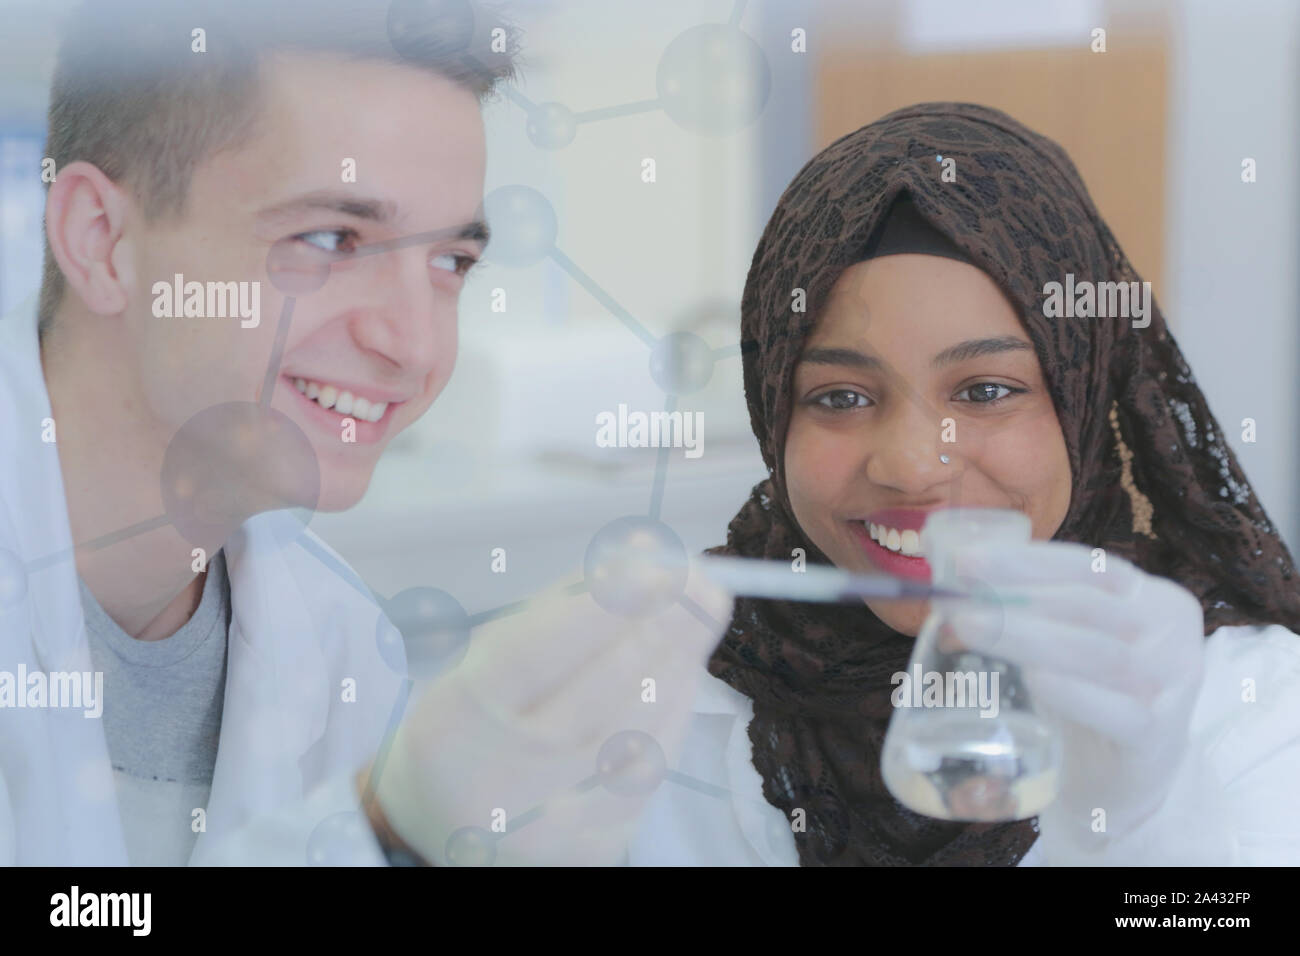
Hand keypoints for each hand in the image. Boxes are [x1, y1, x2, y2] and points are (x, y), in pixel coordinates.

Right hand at [369, 564, 731, 865]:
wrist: (441, 831)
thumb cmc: (470, 724)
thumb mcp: (483, 661)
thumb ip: (561, 609)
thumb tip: (641, 556)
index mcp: (453, 725)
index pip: (534, 655)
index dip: (601, 607)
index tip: (656, 566)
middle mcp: (499, 784)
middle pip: (599, 693)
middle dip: (663, 627)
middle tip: (706, 582)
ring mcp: (550, 827)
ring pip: (640, 733)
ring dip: (679, 666)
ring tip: (697, 617)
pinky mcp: (592, 850)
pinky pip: (650, 774)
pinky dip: (673, 715)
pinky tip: (682, 676)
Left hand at [941, 540, 1205, 849]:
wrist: (1115, 779)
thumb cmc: (1081, 694)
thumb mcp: (1057, 638)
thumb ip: (1020, 603)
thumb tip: (944, 564)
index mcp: (1149, 596)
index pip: (1088, 567)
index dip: (1026, 561)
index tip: (965, 562)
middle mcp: (1169, 634)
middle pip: (1089, 605)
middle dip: (1017, 599)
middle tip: (956, 602)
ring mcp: (1170, 687)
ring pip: (1100, 654)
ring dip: (1029, 639)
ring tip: (971, 631)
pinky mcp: (1159, 740)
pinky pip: (1120, 714)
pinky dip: (1077, 695)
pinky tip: (1037, 681)